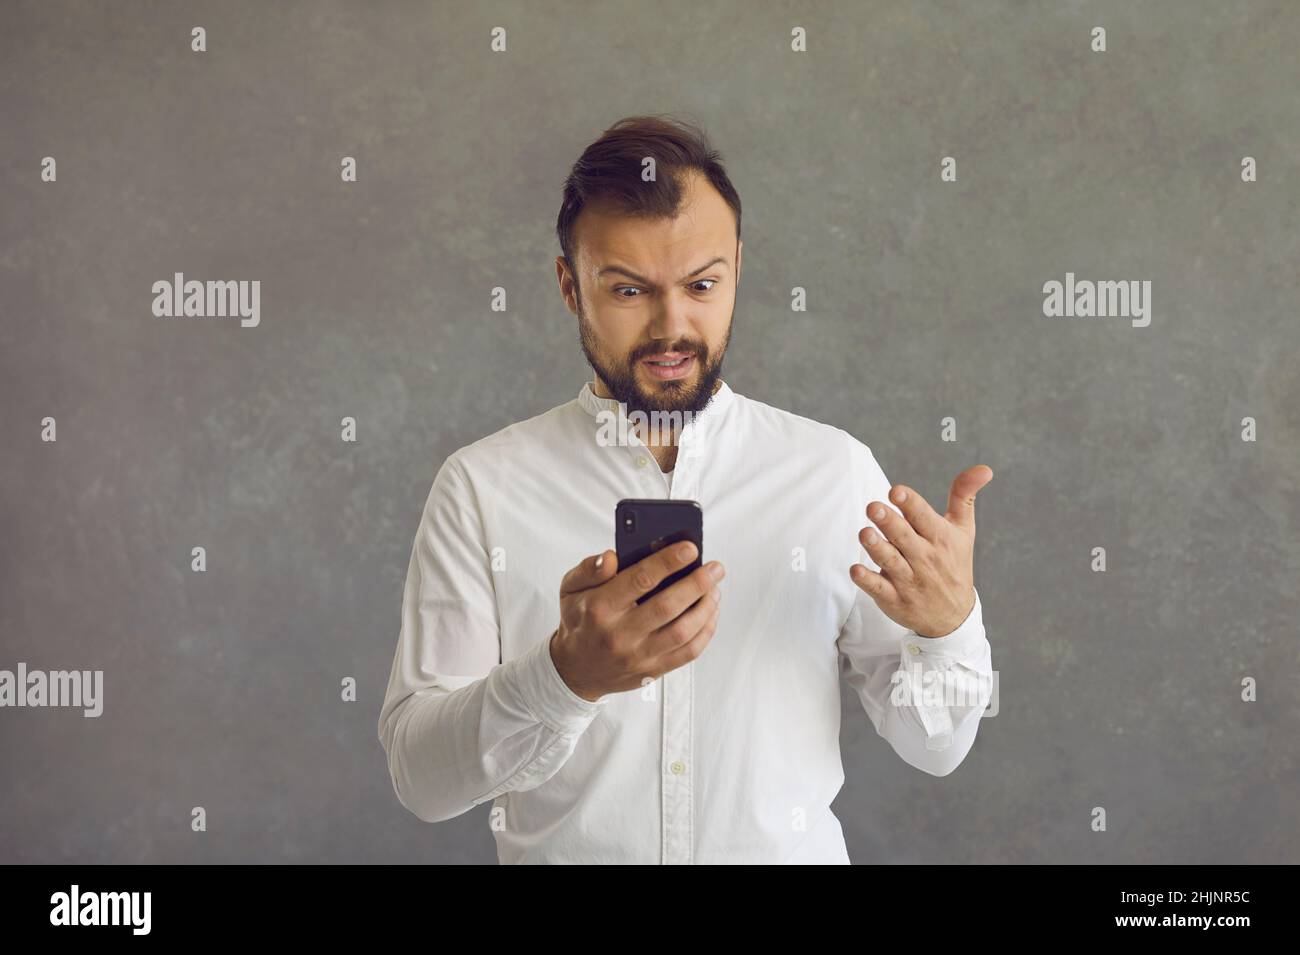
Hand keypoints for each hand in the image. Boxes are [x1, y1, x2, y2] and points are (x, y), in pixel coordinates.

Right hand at [549, 542, 725, 700]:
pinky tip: (710, 612)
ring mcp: (638, 656)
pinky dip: (706, 631)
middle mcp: (619, 634)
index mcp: (600, 608)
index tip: (690, 548)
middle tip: (715, 568)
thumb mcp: (571, 589)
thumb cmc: (580, 621)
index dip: (668, 562)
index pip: (639, 580)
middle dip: (697, 583)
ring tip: (714, 588)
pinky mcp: (652, 671)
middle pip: (667, 606)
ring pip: (683, 631)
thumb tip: (612, 556)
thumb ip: (589, 569)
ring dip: (705, 607)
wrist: (576, 670)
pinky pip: (688, 653)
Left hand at [849, 465, 992, 637]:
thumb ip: (964, 496)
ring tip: (865, 533)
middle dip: (889, 522)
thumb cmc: (954, 563)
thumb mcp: (963, 530)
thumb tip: (984, 468)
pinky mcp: (894, 598)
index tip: (896, 490)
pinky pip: (879, 589)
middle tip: (873, 507)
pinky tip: (855, 570)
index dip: (910, 503)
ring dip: (876, 548)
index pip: (923, 517)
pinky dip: (867, 580)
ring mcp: (909, 579)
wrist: (953, 616)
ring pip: (890, 561)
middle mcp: (925, 558)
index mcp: (940, 538)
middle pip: (903, 537)